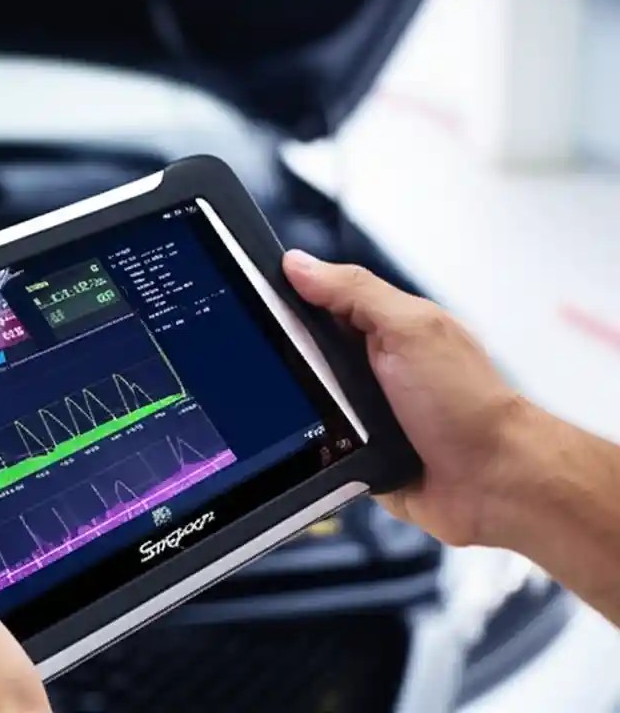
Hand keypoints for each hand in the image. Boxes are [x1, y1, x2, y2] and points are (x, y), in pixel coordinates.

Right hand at [282, 250, 532, 546]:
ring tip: (302, 417)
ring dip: (295, 413)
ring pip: (300, 404)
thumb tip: (299, 264)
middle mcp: (370, 367)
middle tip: (289, 373)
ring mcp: (360, 412)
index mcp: (383, 328)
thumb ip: (355, 293)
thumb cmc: (467, 404)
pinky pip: (312, 448)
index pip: (317, 302)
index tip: (254, 305)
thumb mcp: (410, 330)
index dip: (286, 301)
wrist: (492, 483)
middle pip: (299, 355)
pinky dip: (309, 450)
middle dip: (285, 365)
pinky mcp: (354, 454)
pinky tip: (309, 450)